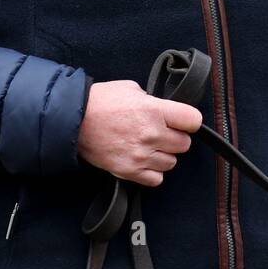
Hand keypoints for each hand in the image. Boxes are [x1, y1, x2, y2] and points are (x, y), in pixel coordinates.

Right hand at [77, 79, 202, 185]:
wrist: (74, 121)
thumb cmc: (102, 101)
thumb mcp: (133, 89)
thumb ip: (153, 101)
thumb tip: (164, 110)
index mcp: (155, 110)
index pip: (193, 121)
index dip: (189, 120)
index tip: (183, 120)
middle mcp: (151, 134)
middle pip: (184, 144)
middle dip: (176, 137)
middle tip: (163, 133)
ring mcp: (140, 155)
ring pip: (171, 162)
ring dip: (164, 155)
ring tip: (151, 146)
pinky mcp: (128, 171)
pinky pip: (156, 179)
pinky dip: (153, 172)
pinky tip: (145, 161)